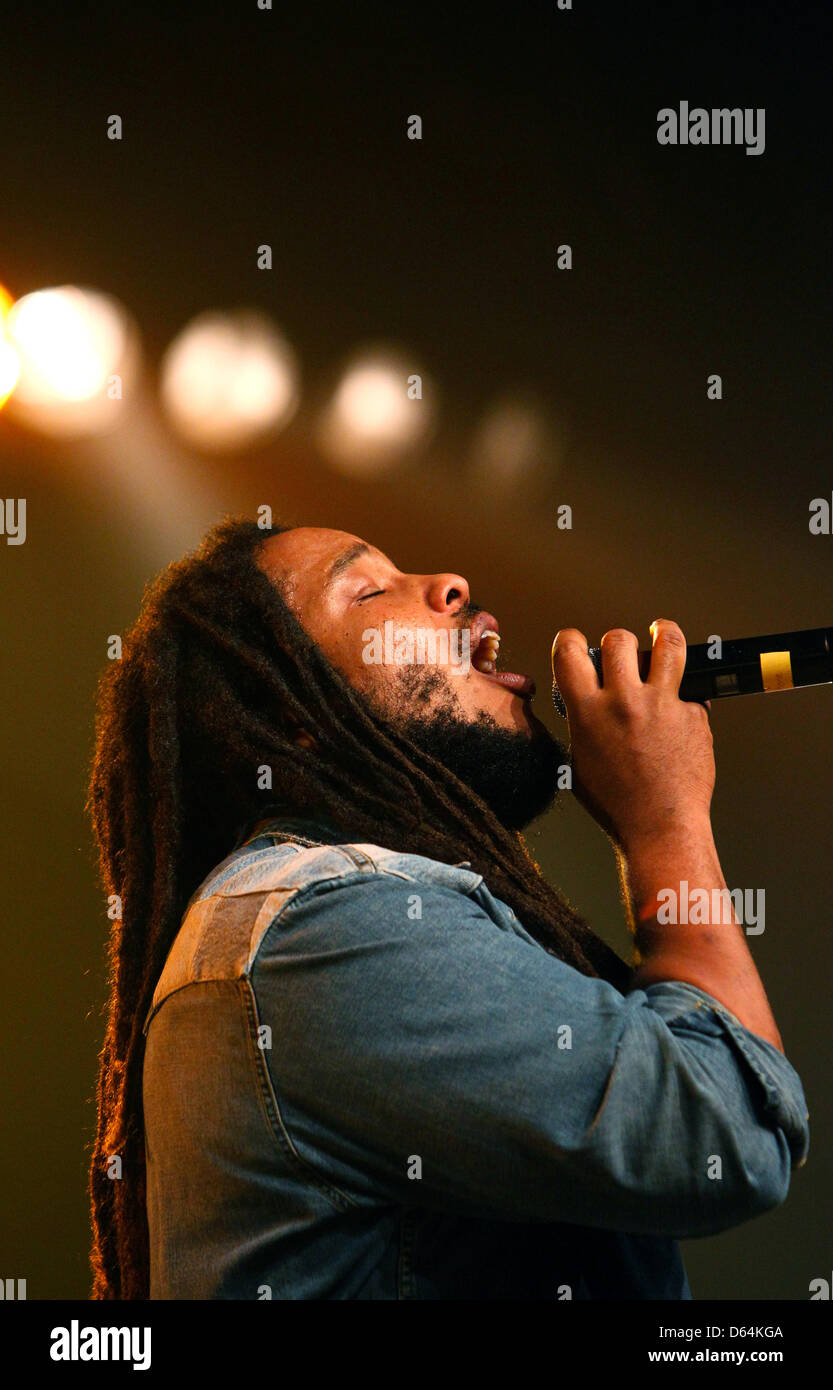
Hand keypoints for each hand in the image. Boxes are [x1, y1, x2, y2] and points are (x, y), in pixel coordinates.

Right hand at [552, 619, 714, 851]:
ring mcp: (663, 704)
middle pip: (619, 639)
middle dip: (619, 643)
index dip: (569, 639)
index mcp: (587, 711)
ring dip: (665, 634)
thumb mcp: (580, 762)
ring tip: (665, 634)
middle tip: (625, 653)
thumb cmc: (618, 805)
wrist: (659, 828)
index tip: (575, 642)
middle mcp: (623, 700)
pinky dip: (688, 694)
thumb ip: (582, 725)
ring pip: (668, 643)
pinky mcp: (695, 713)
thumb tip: (586, 705)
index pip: (568, 649)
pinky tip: (682, 709)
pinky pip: (693, 688)